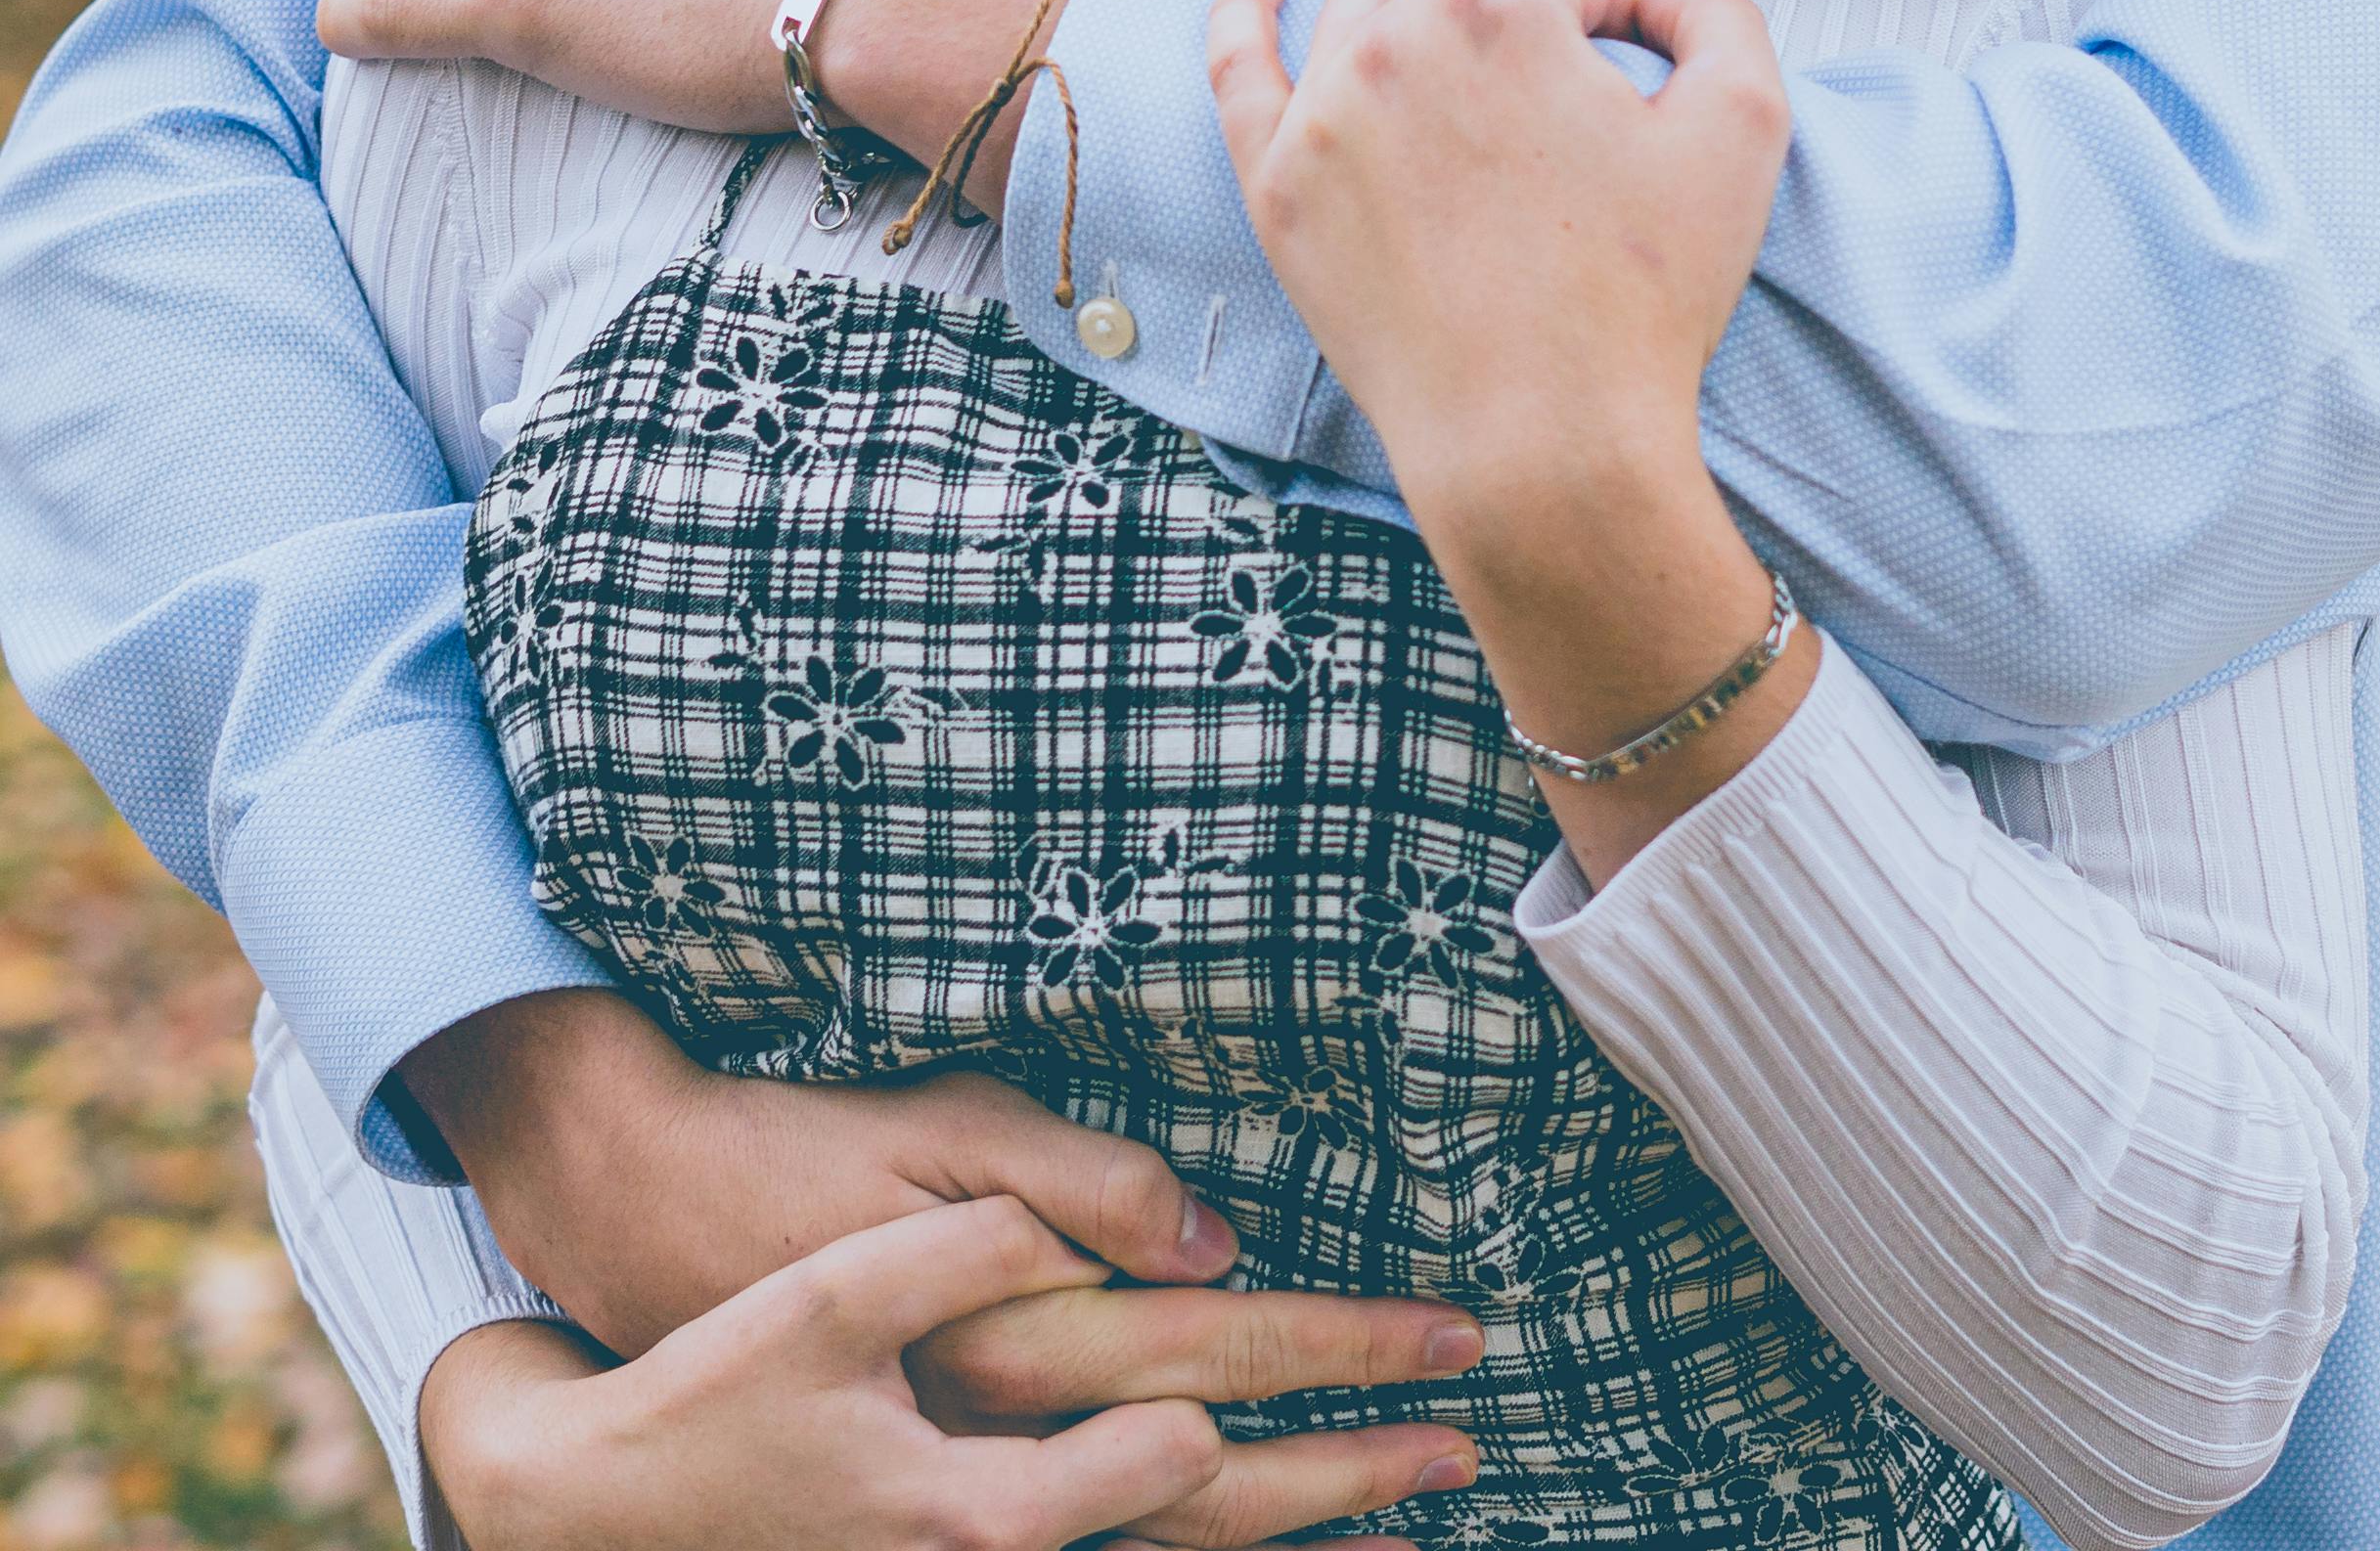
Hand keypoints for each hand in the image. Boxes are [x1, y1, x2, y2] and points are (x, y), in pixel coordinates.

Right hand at [404, 991, 1476, 1523]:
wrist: (613, 1414)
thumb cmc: (768, 1216)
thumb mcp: (909, 1164)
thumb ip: (1064, 1189)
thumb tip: (1208, 1228)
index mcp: (1008, 1382)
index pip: (1218, 1361)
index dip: (1340, 1345)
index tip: (1441, 1335)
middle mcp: (1006, 1499)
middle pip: (1222, 1492)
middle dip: (1356, 1463)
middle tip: (1468, 1436)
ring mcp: (979, 1547)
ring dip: (1297, 1545)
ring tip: (1412, 1533)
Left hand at [1207, 0, 1812, 880]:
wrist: (1543, 445)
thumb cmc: (1643, 299)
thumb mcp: (1747, 129)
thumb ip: (1721, 20)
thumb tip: (1666, 3)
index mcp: (1502, 9)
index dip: (1618, 31)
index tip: (1635, 104)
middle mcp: (1397, 39)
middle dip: (1526, 36)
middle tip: (1567, 137)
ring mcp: (1322, 112)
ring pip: (1369, 6)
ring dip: (1422, 17)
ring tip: (1463, 76)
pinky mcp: (1276, 184)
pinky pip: (1238, 65)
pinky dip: (1246, 11)